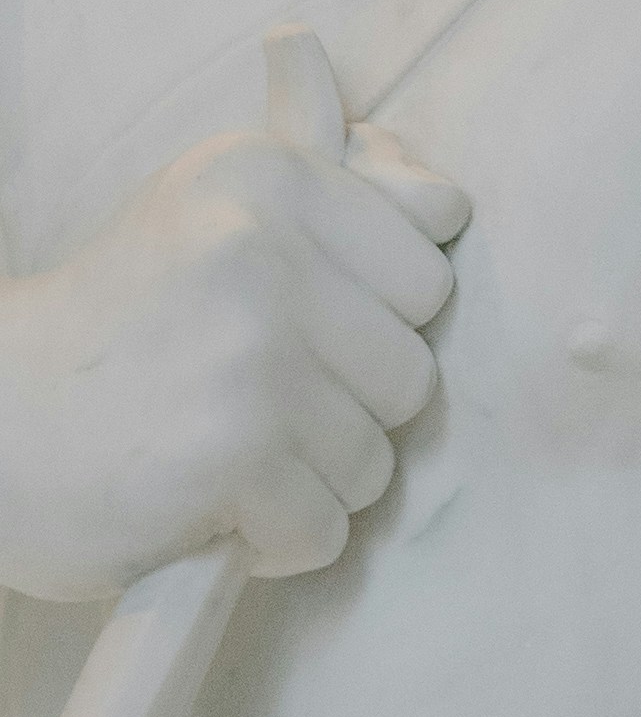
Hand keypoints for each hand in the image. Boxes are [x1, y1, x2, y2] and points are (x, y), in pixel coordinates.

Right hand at [0, 34, 471, 599]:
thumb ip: (340, 197)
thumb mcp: (212, 215)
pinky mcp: (236, 452)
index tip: (312, 328)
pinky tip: (217, 510)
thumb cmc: (116, 326)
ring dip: (310, 482)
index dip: (382, 314)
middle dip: (347, 409)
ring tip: (230, 457)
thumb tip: (448, 198)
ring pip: (375, 457)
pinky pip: (326, 526)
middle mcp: (264, 248)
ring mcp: (252, 352)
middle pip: (413, 367)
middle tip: (257, 406)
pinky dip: (277, 540)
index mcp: (268, 176)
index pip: (432, 250)